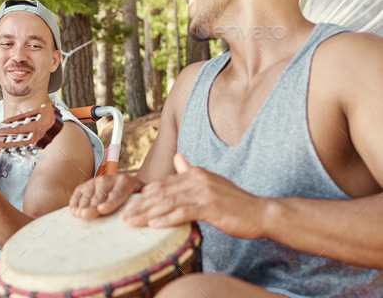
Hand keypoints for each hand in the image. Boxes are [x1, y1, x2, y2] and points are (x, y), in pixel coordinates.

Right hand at [69, 174, 144, 218]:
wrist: (126, 184)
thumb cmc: (134, 195)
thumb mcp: (142, 196)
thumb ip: (141, 202)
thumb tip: (139, 212)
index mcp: (125, 182)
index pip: (117, 194)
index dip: (109, 203)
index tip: (102, 210)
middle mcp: (109, 179)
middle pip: (100, 196)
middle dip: (92, 206)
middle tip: (86, 216)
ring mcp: (96, 180)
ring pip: (88, 194)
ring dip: (82, 205)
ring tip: (78, 214)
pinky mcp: (87, 184)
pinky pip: (78, 192)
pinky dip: (75, 201)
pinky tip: (73, 210)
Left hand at [121, 153, 267, 239]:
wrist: (259, 212)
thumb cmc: (234, 202)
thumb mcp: (210, 182)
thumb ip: (190, 171)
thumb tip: (178, 158)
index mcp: (194, 173)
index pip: (162, 184)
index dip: (143, 196)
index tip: (128, 205)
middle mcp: (196, 179)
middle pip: (161, 192)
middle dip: (140, 205)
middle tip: (123, 216)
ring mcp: (203, 192)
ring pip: (168, 202)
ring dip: (147, 213)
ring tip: (132, 221)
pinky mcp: (210, 206)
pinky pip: (183, 212)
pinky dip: (167, 218)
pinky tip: (154, 225)